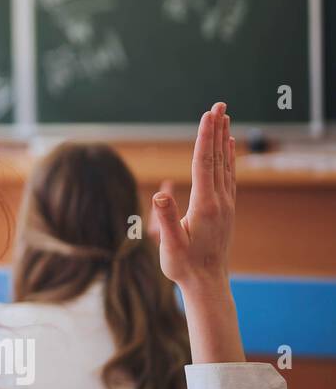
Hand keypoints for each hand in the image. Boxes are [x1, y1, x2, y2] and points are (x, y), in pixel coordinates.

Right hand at [151, 102, 233, 294]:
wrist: (207, 283)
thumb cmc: (184, 266)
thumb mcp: (170, 245)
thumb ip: (167, 219)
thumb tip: (161, 194)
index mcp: (205, 205)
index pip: (204, 163)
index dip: (205, 137)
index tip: (208, 115)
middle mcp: (219, 201)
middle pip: (217, 157)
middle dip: (217, 130)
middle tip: (219, 105)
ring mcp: (225, 204)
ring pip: (225, 164)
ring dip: (223, 139)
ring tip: (224, 118)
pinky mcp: (225, 209)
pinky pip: (228, 175)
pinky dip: (228, 156)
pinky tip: (228, 146)